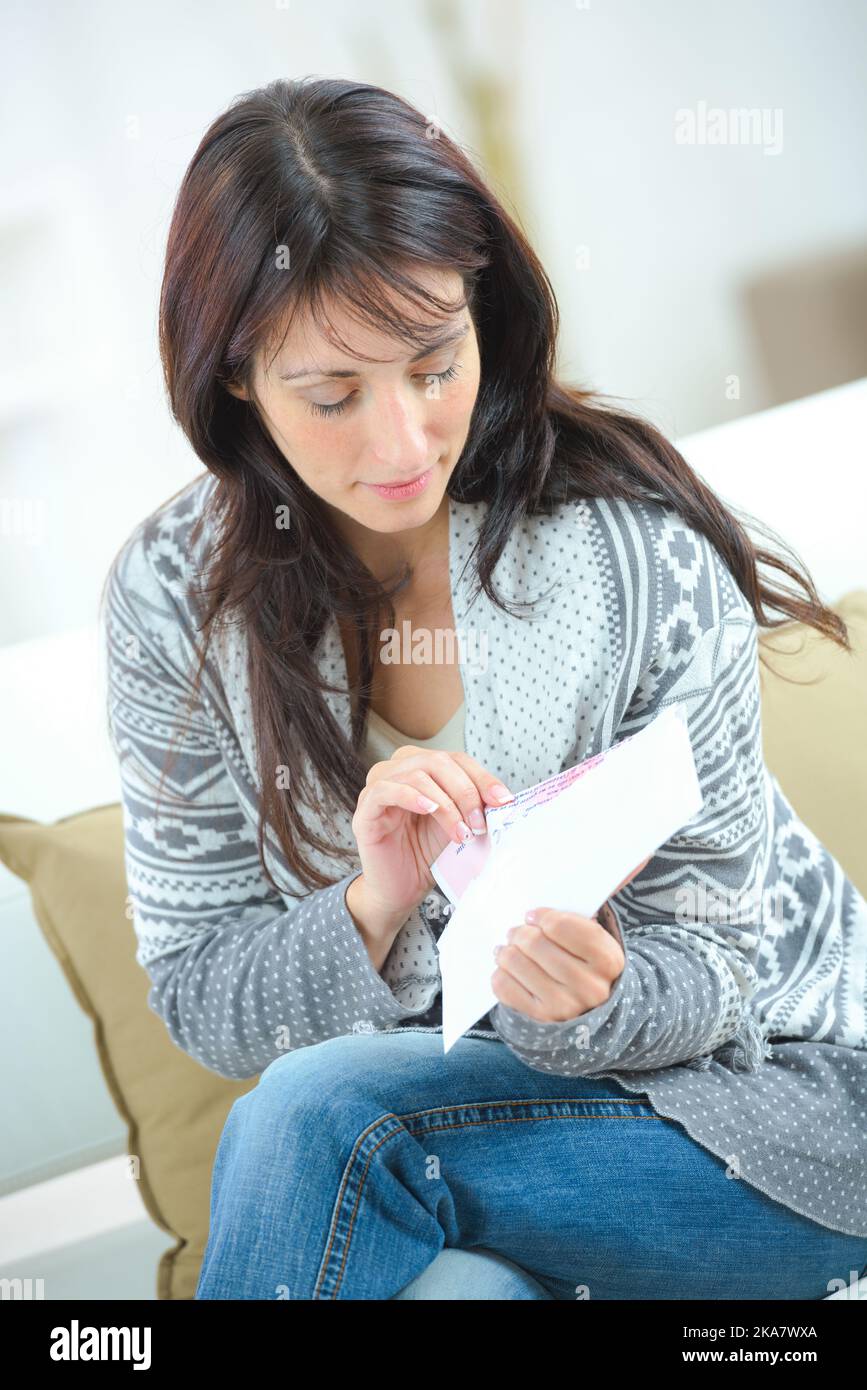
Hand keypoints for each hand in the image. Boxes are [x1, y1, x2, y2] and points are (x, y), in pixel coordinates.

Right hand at [351, 747, 513, 931]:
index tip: (503, 800)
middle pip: (437, 761)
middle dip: (466, 792)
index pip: (456, 759)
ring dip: (446, 804)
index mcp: (421, 767)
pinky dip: (412, 797)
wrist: (402, 890)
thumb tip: (502, 797)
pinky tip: (429, 810)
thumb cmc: (427, 854)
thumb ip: (474, 805)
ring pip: (416, 775)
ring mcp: (378, 788)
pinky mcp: (365, 810)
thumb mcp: (459, 822)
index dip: (482, 777)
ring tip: (461, 832)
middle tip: (479, 823)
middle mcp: (397, 771)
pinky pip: (385, 790)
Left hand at [491, 857, 649, 1023]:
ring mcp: (565, 1007)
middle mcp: (590, 986)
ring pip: (516, 964)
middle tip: (517, 929)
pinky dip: (500, 974)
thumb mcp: (602, 936)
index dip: (544, 916)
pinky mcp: (540, 1021)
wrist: (596, 1014)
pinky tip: (508, 969)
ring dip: (506, 951)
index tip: (534, 914)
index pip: (565, 927)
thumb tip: (639, 857)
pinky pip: (504, 988)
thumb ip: (606, 899)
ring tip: (509, 947)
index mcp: (609, 960)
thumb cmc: (591, 963)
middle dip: (520, 932)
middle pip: (537, 944)